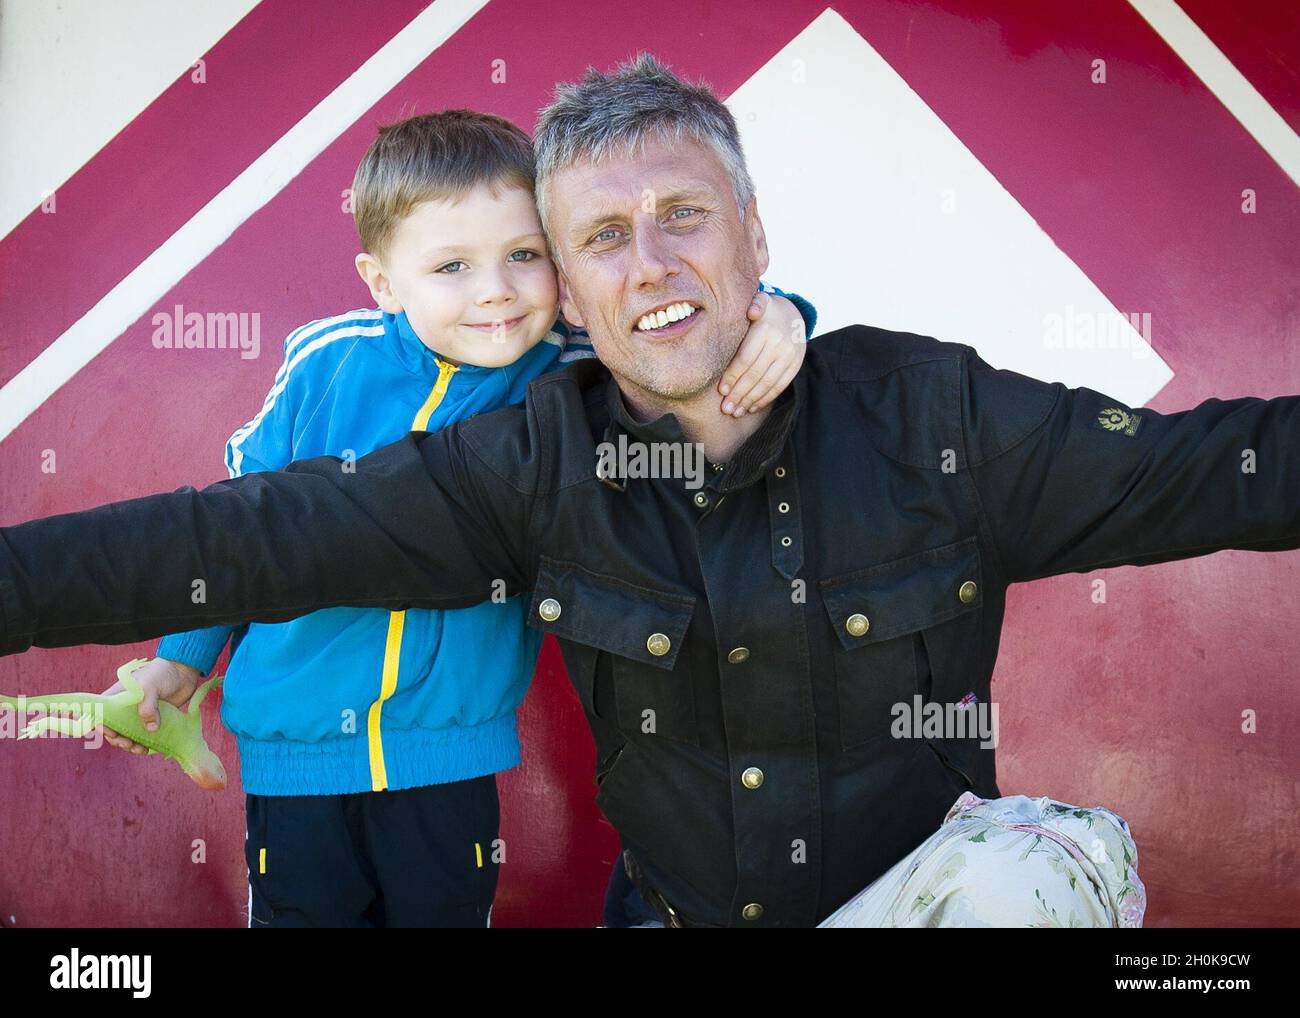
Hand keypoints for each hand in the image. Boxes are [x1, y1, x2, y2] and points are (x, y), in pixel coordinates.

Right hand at [100, 657, 202, 754]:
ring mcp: (138, 715)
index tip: (112, 733)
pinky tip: (148, 749)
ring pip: (128, 735)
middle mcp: (125, 708)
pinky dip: (143, 744)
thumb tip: (151, 729)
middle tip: (128, 744)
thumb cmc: (162, 673)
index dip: (102, 726)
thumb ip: (148, 706)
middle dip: (117, 739)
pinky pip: (144, 736)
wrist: (183, 672)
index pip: (101, 713)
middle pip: (114, 729)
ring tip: (139, 750)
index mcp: (117, 697)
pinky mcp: (152, 720)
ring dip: (130, 745)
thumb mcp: (150, 686)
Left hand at [718, 291, 806, 416]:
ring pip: (767, 383)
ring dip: (750, 400)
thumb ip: (754, 304)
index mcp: (766, 329)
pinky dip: (765, 399)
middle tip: (726, 408)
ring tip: (736, 412)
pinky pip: (780, 386)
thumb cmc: (765, 312)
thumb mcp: (760, 302)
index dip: (733, 376)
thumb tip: (751, 312)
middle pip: (755, 374)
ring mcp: (790, 356)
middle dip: (739, 393)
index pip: (746, 358)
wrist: (794, 315)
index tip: (721, 390)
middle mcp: (780, 344)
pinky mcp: (795, 365)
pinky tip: (751, 408)